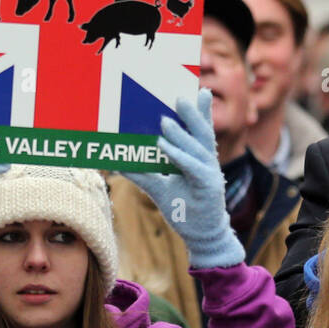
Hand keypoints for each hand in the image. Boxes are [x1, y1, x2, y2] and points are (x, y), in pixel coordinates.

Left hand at [123, 90, 242, 269]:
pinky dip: (179, 156)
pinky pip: (193, 168)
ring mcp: (211, 174)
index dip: (203, 111)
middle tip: (181, 96)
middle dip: (194, 114)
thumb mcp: (160, 187)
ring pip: (197, 148)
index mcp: (200, 158)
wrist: (201, 237)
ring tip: (163, 121)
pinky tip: (164, 146)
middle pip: (203, 133)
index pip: (203, 130)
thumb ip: (143, 173)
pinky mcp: (208, 187)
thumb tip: (117, 163)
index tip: (201, 91)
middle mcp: (208, 162)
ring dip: (180, 134)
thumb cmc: (184, 208)